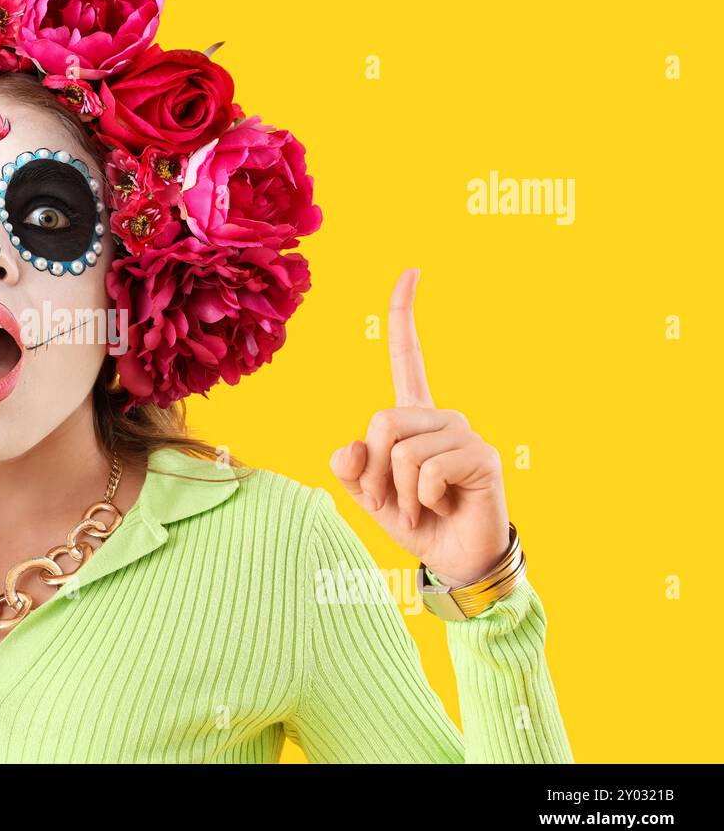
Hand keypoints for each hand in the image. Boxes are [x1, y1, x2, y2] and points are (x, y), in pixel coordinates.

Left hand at [328, 268, 510, 586]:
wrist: (456, 559)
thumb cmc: (414, 520)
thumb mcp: (368, 493)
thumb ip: (349, 468)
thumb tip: (349, 446)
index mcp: (414, 417)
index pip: (408, 357)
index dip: (405, 315)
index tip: (411, 271)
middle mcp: (442, 417)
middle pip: (382, 421)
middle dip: (375, 470)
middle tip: (395, 499)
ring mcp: (464, 435)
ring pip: (400, 450)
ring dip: (398, 491)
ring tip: (421, 506)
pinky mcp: (482, 458)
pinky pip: (425, 472)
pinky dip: (421, 498)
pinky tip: (442, 505)